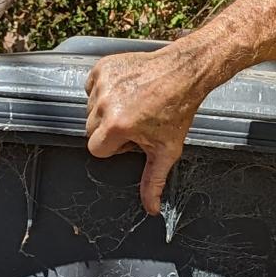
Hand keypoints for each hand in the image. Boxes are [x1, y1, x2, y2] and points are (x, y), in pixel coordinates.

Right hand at [84, 45, 209, 214]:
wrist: (184, 73)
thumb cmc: (177, 111)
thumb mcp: (166, 151)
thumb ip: (153, 181)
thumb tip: (151, 209)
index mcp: (116, 126)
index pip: (97, 149)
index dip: (115, 148)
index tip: (133, 138)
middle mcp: (105, 104)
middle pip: (91, 129)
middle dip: (110, 130)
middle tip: (136, 122)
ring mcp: (103, 83)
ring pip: (90, 108)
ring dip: (108, 109)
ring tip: (134, 104)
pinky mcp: (103, 67)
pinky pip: (92, 87)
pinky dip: (105, 90)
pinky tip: (127, 91)